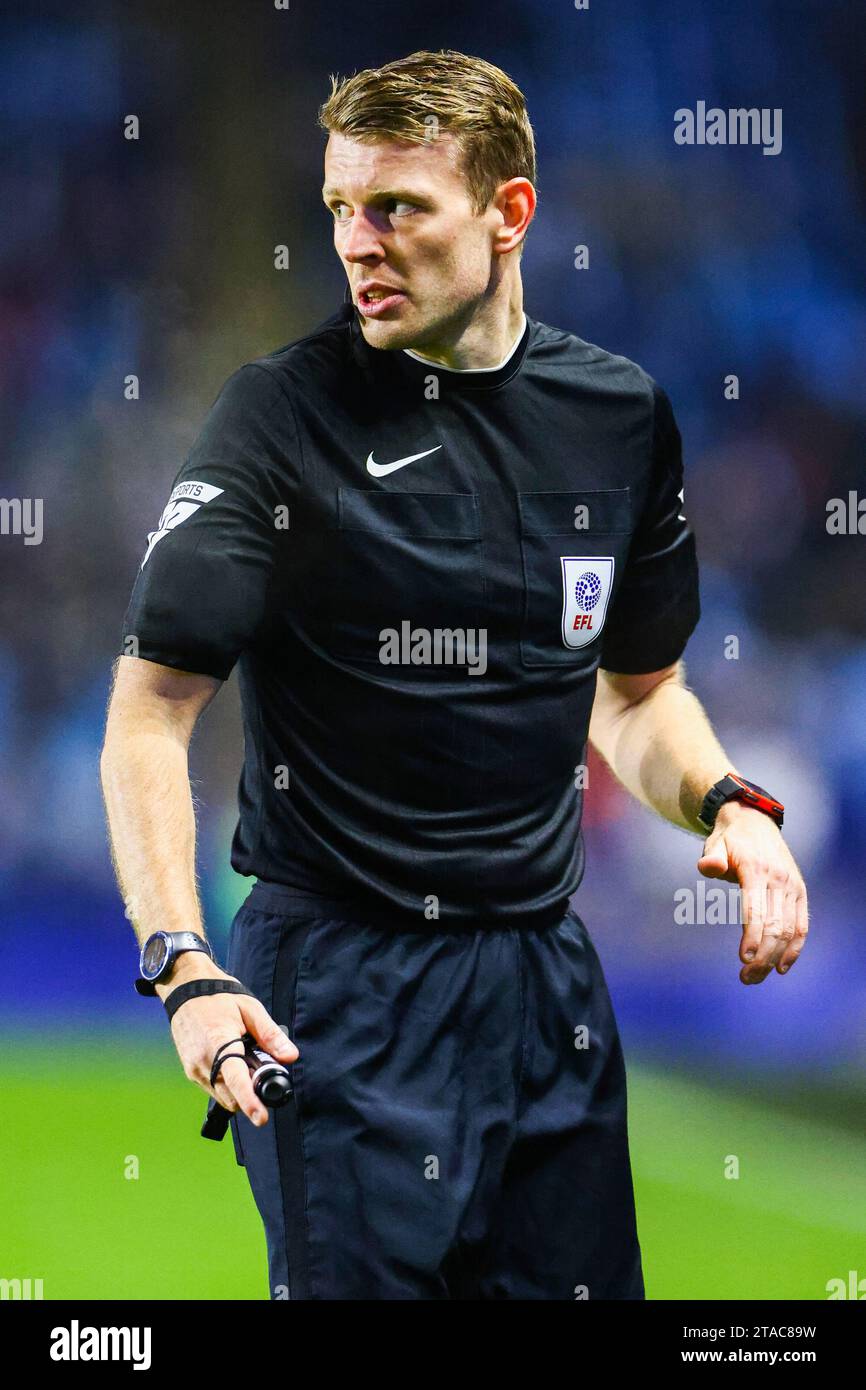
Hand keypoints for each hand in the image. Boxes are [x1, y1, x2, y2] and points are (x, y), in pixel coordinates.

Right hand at [157, 953, 298, 1123]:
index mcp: (218, 1043)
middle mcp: (203, 1062)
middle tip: (264, 1074)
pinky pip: (213, 1088)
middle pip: (232, 1096)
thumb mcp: (250, 1008)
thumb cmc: (218, 996)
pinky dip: (227, 1085)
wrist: (184, 989)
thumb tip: (290, 1057)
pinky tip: (233, 1062)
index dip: (250, 1101)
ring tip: (246, 1062)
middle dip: (251, 1095)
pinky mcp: (190, 1071)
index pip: (236, 1080)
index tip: (262, 1117)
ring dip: (238, 1090)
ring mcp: (193, 1069)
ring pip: (223, 1096)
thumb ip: (270, 1035)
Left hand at [696, 802, 808, 985]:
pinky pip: (802, 925)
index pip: (756, 910)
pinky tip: (782, 967)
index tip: (743, 959)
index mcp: (756, 870)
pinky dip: (795, 948)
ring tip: (756, 977)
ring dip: (775, 958)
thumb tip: (708, 867)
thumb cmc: (729, 839)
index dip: (751, 937)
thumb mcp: (714, 842)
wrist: (755, 820)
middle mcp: (779, 880)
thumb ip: (711, 857)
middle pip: (774, 926)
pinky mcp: (799, 892)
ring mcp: (792, 886)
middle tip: (746, 979)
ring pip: (789, 930)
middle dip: (761, 957)